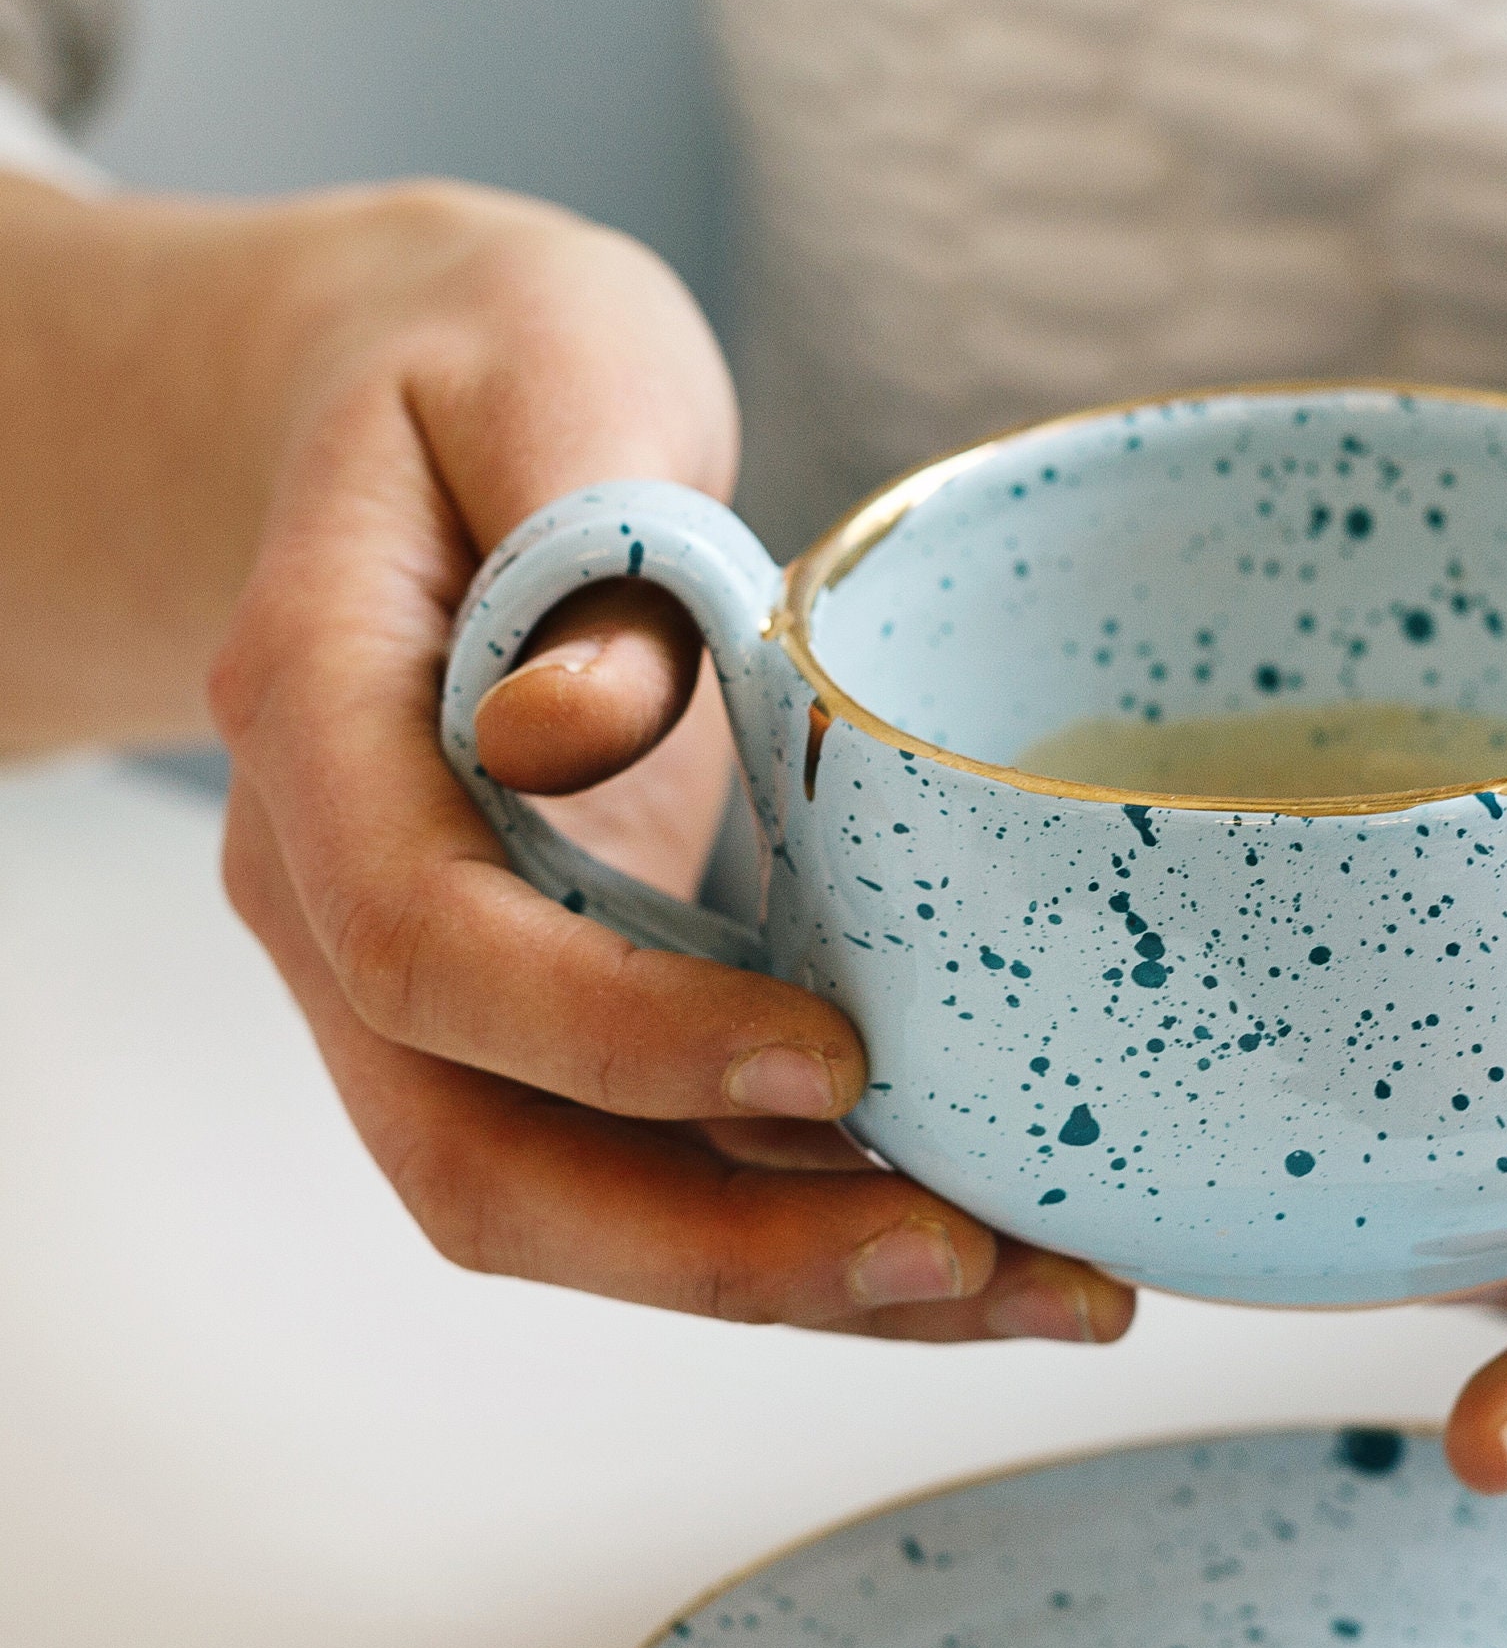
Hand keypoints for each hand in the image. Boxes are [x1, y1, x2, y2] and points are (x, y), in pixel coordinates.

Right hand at [3, 172, 1134, 1341]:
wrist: (421, 424)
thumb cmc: (492, 370)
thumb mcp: (542, 361)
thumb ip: (573, 532)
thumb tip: (570, 727)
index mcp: (318, 723)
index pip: (416, 941)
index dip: (607, 1036)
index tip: (828, 1057)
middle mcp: (350, 893)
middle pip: (486, 1159)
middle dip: (727, 1253)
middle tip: (976, 1259)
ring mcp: (448, 980)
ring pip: (584, 1205)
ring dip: (808, 1279)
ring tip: (1048, 1287)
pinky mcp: (560, 1011)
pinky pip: (668, 1161)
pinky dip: (827, 1212)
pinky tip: (1003, 1231)